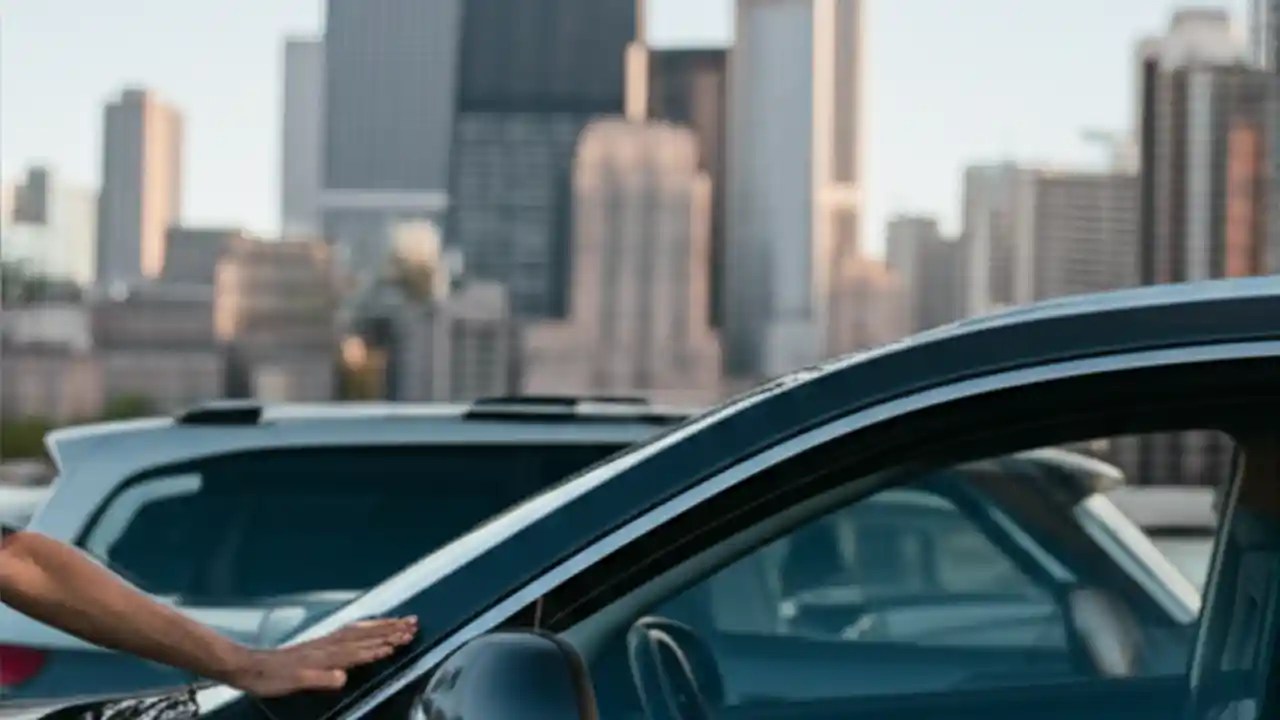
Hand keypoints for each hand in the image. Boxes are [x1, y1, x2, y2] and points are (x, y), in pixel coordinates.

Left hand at [228, 617, 417, 696]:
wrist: (248, 667)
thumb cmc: (271, 678)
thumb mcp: (293, 682)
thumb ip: (319, 678)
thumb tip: (343, 676)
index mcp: (326, 655)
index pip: (361, 649)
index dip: (382, 645)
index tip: (403, 640)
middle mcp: (329, 645)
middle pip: (365, 635)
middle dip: (390, 629)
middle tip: (413, 624)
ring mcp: (325, 642)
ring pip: (360, 630)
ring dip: (383, 625)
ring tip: (403, 621)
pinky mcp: (320, 643)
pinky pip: (350, 631)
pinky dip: (366, 626)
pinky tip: (371, 626)